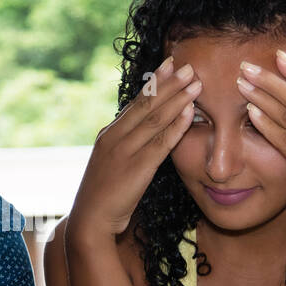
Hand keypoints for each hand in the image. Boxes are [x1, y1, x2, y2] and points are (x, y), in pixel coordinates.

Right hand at [67, 56, 202, 240]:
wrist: (90, 220)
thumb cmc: (104, 196)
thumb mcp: (114, 163)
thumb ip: (128, 146)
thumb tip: (147, 133)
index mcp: (109, 134)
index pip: (135, 103)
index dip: (154, 83)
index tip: (169, 64)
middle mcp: (115, 137)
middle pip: (146, 105)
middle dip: (169, 83)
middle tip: (188, 65)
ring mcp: (124, 151)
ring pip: (154, 119)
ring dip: (177, 99)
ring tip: (196, 82)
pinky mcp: (135, 168)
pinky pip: (160, 143)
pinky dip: (175, 126)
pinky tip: (189, 112)